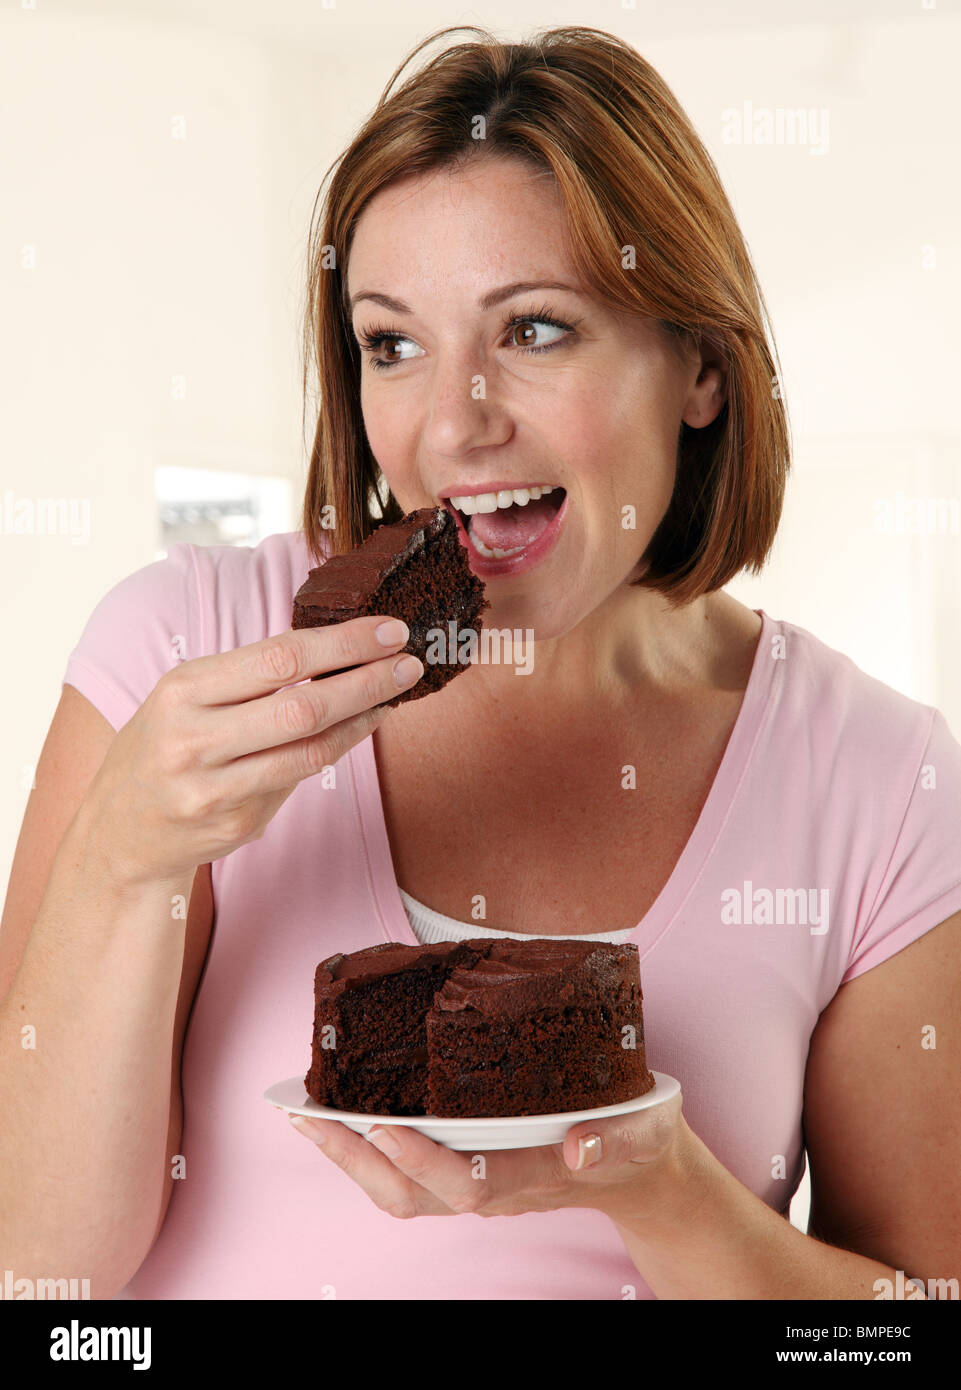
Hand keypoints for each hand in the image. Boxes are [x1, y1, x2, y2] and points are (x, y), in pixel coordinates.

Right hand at [79, 615, 423, 886]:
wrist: (119, 831)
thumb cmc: (164, 746)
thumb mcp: (186, 697)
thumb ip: (249, 678)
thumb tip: (337, 649)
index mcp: (183, 691)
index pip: (278, 658)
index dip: (342, 643)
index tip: (387, 629)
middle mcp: (194, 739)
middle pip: (302, 705)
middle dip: (367, 679)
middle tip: (410, 661)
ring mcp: (214, 789)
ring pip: (310, 749)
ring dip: (363, 717)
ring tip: (395, 692)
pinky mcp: (236, 825)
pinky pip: (299, 781)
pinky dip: (337, 749)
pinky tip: (360, 727)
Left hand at [284, 1090, 693, 1226]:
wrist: (644, 1171)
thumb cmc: (640, 1140)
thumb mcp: (642, 1130)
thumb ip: (614, 1138)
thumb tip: (579, 1147)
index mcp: (537, 1175)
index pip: (470, 1181)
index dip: (422, 1160)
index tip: (382, 1125)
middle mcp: (498, 1188)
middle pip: (415, 1197)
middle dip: (358, 1162)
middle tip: (311, 1118)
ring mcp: (481, 1186)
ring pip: (403, 1193)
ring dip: (351, 1161)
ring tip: (309, 1118)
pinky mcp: (473, 1173)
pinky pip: (409, 1177)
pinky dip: (369, 1153)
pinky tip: (345, 1118)